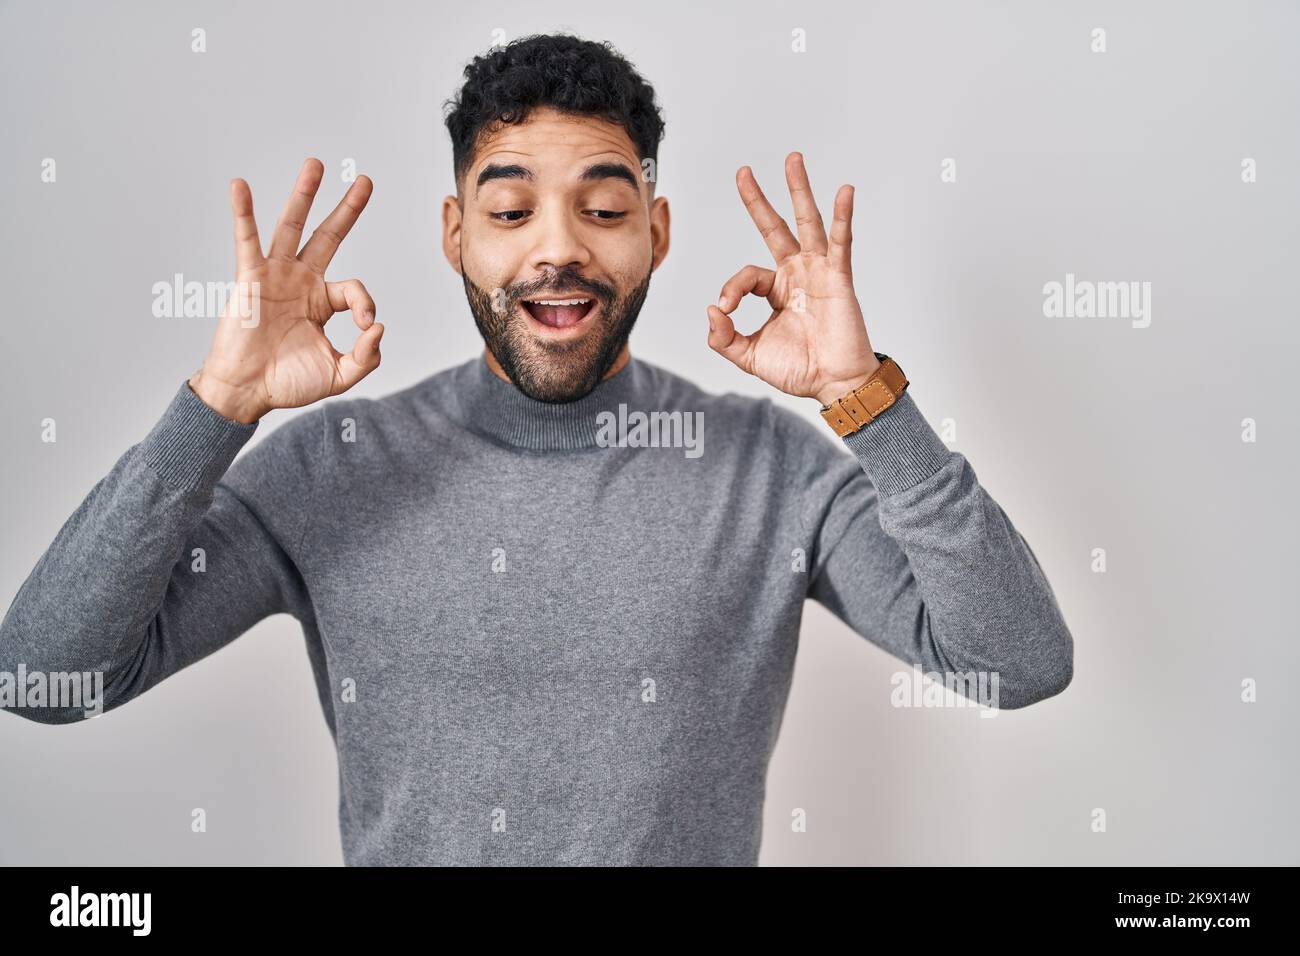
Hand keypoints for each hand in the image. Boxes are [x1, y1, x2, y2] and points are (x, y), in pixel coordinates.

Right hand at [189, 158, 383, 423]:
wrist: (248, 392)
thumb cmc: (289, 383)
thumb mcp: (339, 374)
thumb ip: (366, 357)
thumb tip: (378, 327)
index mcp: (323, 302)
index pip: (354, 290)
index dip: (365, 304)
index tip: (365, 326)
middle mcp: (302, 282)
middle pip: (329, 237)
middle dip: (347, 210)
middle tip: (365, 181)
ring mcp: (276, 276)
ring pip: (292, 228)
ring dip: (304, 196)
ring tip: (316, 165)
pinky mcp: (250, 278)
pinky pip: (247, 240)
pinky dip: (243, 213)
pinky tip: (240, 186)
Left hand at [706, 152, 880, 406]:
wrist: (833, 384)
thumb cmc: (800, 370)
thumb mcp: (750, 355)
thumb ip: (724, 337)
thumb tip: (712, 309)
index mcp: (776, 291)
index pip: (746, 275)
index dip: (732, 289)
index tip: (726, 311)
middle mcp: (797, 274)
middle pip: (775, 228)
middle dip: (759, 200)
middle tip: (744, 171)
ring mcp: (819, 272)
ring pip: (807, 223)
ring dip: (799, 190)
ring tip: (792, 159)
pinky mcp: (839, 278)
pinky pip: (840, 242)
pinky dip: (843, 216)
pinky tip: (844, 191)